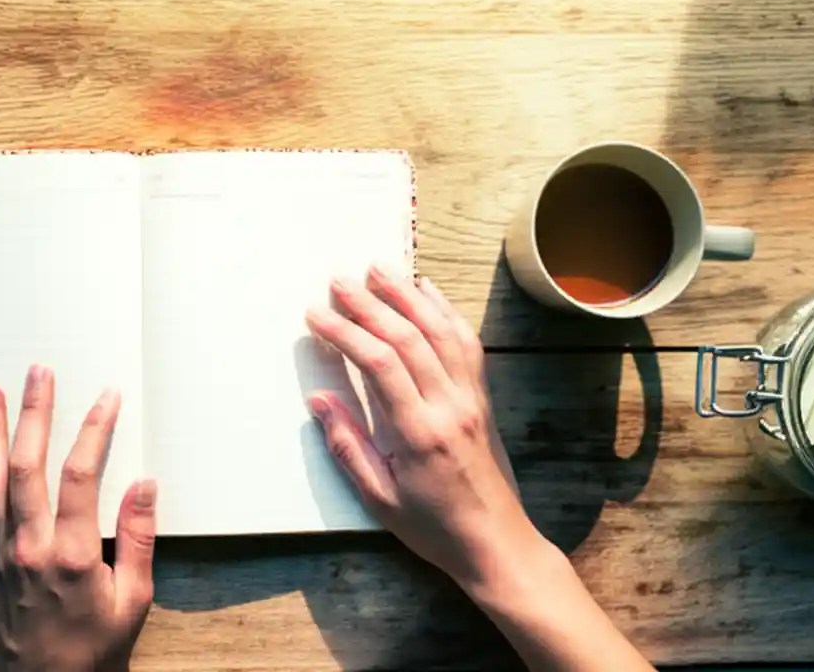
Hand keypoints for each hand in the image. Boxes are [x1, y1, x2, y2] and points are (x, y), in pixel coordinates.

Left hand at [0, 365, 156, 671]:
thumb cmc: (95, 651)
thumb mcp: (134, 600)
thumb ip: (139, 539)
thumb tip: (146, 484)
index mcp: (73, 555)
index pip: (82, 475)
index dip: (95, 429)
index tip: (107, 396)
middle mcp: (29, 549)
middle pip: (27, 466)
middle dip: (34, 413)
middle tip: (39, 371)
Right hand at [304, 266, 542, 589]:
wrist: (496, 544)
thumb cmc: (434, 528)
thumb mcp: (379, 497)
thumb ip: (348, 445)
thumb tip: (319, 400)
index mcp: (420, 432)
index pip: (380, 363)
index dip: (346, 332)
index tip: (317, 315)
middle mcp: (450, 405)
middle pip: (409, 337)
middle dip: (371, 303)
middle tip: (339, 280)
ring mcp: (471, 397)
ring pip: (440, 330)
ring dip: (408, 295)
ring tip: (379, 268)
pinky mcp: (483, 397)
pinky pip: (466, 343)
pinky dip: (446, 311)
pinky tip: (427, 292)